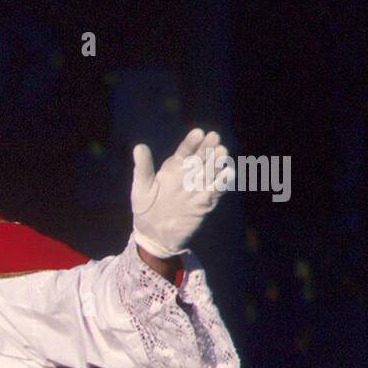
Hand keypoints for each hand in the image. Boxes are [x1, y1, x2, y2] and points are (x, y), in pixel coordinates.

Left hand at [131, 128, 232, 257]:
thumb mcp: (141, 187)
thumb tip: (139, 146)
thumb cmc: (145, 209)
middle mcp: (188, 175)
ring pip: (211, 172)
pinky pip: (217, 191)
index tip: (198, 132)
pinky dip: (223, 183)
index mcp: (173, 168)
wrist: (153, 235)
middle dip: (208, 148)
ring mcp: (198, 188)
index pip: (185, 152)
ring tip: (222, 152)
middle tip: (215, 137)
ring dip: (218, 162)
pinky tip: (229, 173)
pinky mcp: (205, 203)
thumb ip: (142, 167)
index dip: (192, 142)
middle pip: (201, 158)